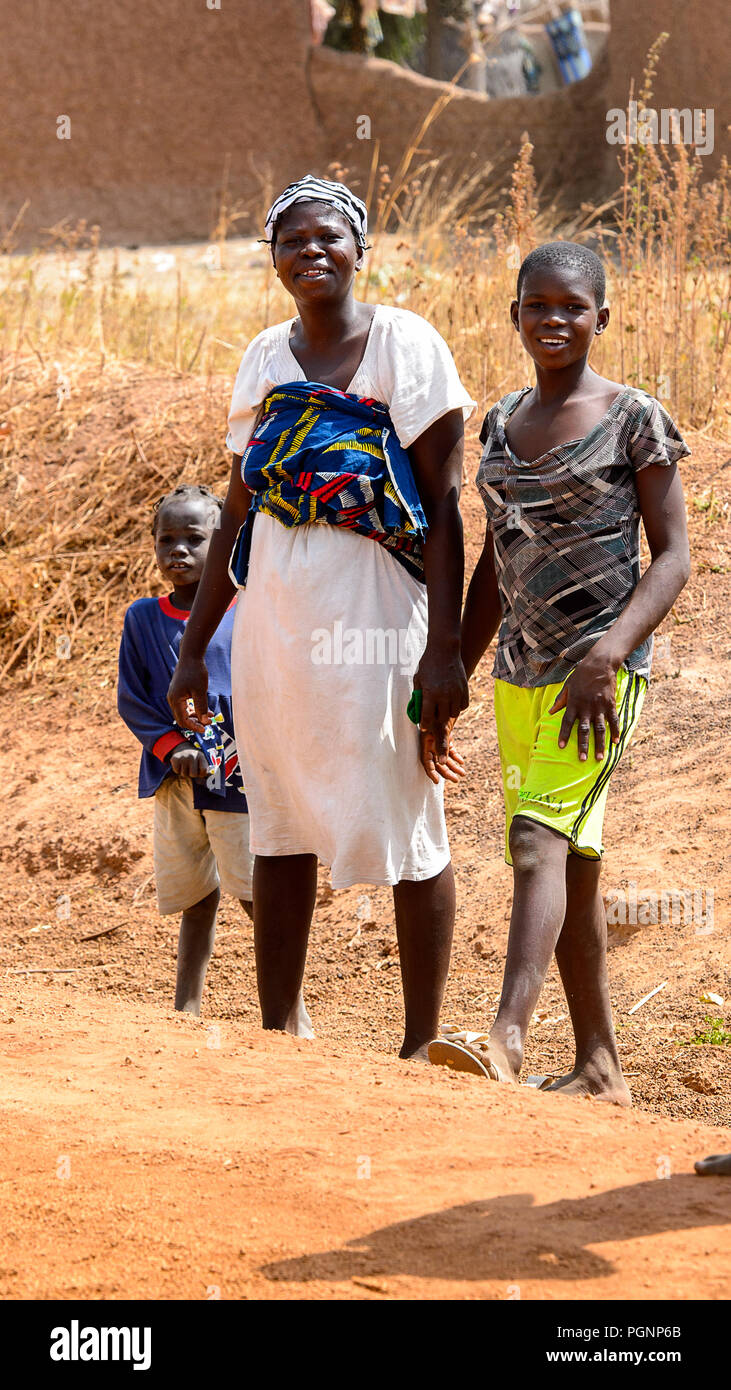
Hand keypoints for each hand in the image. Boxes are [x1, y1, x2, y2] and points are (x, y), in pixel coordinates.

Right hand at [167, 655, 211, 733]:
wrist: (191, 656)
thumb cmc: (196, 672)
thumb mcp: (200, 691)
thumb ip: (201, 707)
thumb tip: (204, 722)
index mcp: (175, 700)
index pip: (183, 720)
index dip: (194, 726)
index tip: (206, 729)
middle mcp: (172, 699)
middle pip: (182, 718)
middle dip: (195, 722)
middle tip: (209, 723)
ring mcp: (174, 695)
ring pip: (184, 712)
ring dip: (196, 716)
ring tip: (210, 716)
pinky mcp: (178, 692)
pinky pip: (185, 706)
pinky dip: (194, 709)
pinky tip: (205, 709)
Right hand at [169, 744, 209, 778]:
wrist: (182, 748)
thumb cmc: (194, 758)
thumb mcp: (201, 760)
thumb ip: (206, 769)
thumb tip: (211, 776)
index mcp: (201, 756)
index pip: (204, 770)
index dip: (202, 774)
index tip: (200, 771)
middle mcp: (193, 756)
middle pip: (193, 774)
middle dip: (192, 774)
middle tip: (191, 768)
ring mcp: (184, 757)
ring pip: (184, 774)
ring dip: (184, 772)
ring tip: (185, 765)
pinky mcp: (175, 759)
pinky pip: (177, 771)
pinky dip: (177, 770)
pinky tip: (180, 764)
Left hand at [414, 644, 468, 758]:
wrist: (444, 649)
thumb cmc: (428, 664)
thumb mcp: (418, 679)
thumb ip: (419, 696)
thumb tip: (418, 711)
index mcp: (430, 693)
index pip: (427, 717)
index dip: (424, 724)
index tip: (423, 726)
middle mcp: (444, 695)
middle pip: (441, 718)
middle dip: (436, 719)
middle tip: (433, 716)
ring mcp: (456, 692)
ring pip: (453, 713)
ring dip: (447, 713)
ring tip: (442, 708)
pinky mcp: (464, 689)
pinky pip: (463, 706)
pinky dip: (457, 707)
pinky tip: (451, 702)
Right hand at [419, 718, 464, 784]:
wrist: (443, 698)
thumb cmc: (438, 713)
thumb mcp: (440, 730)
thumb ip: (442, 745)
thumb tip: (442, 763)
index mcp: (425, 742)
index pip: (426, 761)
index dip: (430, 772)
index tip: (437, 781)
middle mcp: (430, 743)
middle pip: (437, 762)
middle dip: (446, 772)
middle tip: (456, 780)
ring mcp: (437, 740)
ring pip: (444, 757)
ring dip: (453, 765)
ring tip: (462, 773)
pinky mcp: (445, 736)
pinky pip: (450, 749)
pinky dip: (455, 755)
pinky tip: (462, 762)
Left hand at [549, 651, 619, 761]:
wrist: (599, 664)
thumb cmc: (581, 675)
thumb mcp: (567, 686)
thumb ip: (560, 700)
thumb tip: (550, 712)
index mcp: (573, 703)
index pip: (567, 722)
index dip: (564, 735)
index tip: (561, 746)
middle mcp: (586, 707)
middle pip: (584, 730)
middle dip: (583, 745)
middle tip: (582, 759)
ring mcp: (599, 706)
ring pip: (599, 729)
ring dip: (599, 744)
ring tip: (599, 757)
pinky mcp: (610, 704)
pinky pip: (614, 720)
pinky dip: (615, 731)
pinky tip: (615, 742)